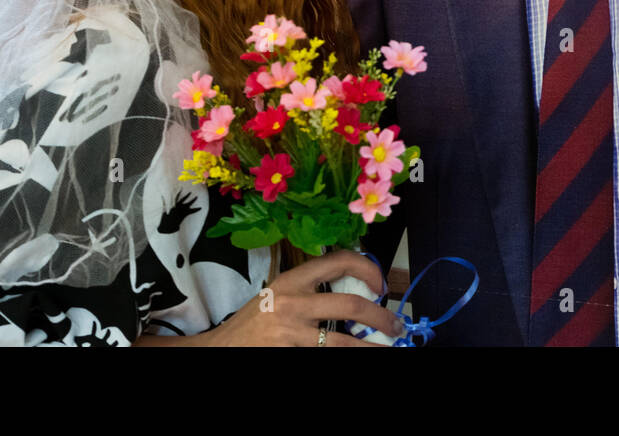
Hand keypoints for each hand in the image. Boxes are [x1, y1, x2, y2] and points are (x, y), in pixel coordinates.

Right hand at [137, 249, 404, 346]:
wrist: (222, 348)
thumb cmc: (253, 321)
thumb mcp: (278, 293)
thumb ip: (310, 288)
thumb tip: (354, 288)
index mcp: (291, 280)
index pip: (337, 261)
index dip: (367, 268)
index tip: (380, 284)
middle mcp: (293, 304)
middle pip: (350, 304)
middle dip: (381, 316)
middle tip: (395, 326)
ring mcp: (292, 333)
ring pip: (344, 342)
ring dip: (372, 347)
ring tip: (388, 350)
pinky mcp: (291, 354)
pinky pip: (327, 356)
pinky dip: (347, 357)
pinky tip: (358, 357)